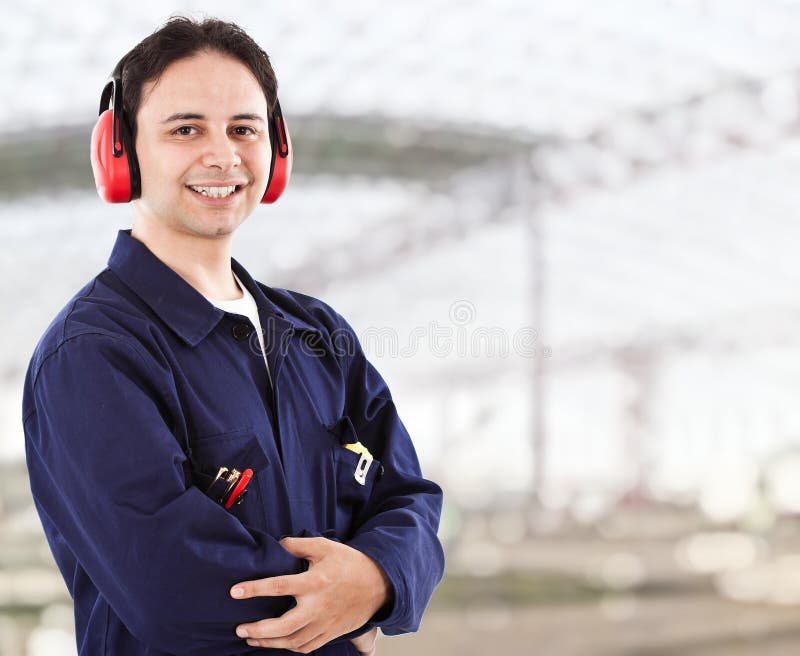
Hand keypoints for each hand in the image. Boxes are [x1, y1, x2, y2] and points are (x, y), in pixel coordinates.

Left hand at [230, 536, 391, 652]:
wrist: (379, 585)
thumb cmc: (350, 563)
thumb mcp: (326, 547)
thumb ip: (300, 545)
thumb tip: (278, 544)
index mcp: (315, 581)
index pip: (278, 586)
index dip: (254, 589)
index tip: (235, 592)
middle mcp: (318, 606)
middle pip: (283, 625)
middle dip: (258, 630)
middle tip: (240, 628)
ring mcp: (325, 623)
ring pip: (292, 641)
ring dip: (269, 642)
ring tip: (251, 639)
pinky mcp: (330, 633)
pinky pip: (306, 647)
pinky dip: (289, 647)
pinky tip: (277, 643)